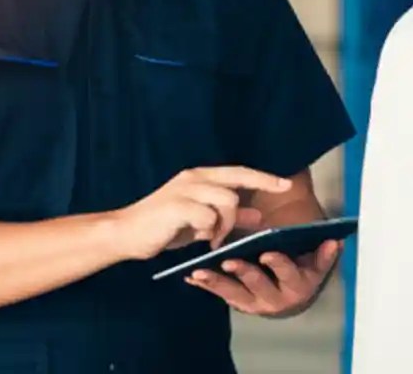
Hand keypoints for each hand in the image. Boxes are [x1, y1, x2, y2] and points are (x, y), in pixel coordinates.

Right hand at [111, 167, 290, 260]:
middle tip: (280, 191)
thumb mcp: (200, 222)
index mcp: (198, 178)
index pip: (237, 172)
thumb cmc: (164, 226)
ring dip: (226, 223)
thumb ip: (226, 217)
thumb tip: (256, 215)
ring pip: (225, 200)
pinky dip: (210, 231)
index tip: (285, 183)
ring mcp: (185, 190)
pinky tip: (202, 240)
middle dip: (261, 184)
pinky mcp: (177, 206)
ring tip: (215, 238)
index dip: (262, 177)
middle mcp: (193, 178)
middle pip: (236, 178)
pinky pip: (208, 217)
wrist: (127, 233)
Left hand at [187, 240, 341, 317]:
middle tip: (228, 260)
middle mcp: (275, 299)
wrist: (290, 294)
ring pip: (234, 294)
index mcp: (297, 286)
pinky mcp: (237, 302)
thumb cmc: (301, 271)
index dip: (279, 265)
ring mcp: (254, 303)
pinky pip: (219, 293)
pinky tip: (190, 275)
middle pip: (258, 286)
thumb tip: (335, 242)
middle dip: (244, 273)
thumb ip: (323, 254)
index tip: (267, 253)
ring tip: (199, 271)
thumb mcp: (315, 263)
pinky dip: (205, 284)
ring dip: (216, 282)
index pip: (288, 275)